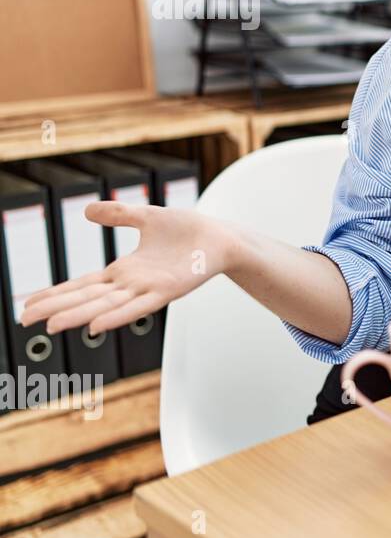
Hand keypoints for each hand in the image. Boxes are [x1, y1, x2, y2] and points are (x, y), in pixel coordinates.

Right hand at [20, 202, 237, 335]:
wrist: (221, 238)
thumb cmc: (188, 230)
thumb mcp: (147, 217)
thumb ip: (118, 215)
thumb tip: (85, 211)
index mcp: (123, 270)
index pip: (81, 285)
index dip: (55, 293)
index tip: (27, 304)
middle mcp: (131, 284)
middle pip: (85, 299)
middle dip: (55, 308)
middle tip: (23, 320)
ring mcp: (148, 290)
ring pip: (106, 306)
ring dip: (79, 316)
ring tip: (50, 326)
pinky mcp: (168, 291)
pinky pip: (138, 307)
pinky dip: (117, 317)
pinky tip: (95, 327)